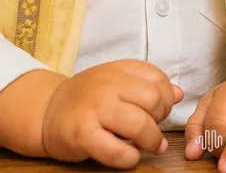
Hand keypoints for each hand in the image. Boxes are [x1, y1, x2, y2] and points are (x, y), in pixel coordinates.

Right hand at [42, 59, 183, 166]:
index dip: (167, 97)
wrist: (47, 111)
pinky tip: (128, 155)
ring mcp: (94, 109)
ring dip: (151, 141)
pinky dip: (130, 158)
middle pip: (153, 100)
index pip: (158, 78)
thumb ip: (146, 84)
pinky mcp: (83, 135)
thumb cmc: (87, 98)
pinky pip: (118, 151)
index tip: (159, 109)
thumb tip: (178, 93)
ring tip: (149, 146)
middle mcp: (106, 84)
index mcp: (117, 69)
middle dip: (160, 119)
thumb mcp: (115, 81)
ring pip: (139, 124)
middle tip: (152, 128)